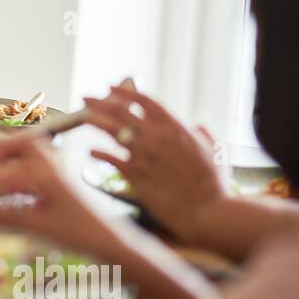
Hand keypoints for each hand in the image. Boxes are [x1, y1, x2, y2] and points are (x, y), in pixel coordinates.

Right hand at [0, 137, 117, 253]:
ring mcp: (62, 175)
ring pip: (37, 152)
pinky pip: (42, 166)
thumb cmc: (80, 233)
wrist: (110, 241)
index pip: (6, 175)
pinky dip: (27, 169)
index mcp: (45, 176)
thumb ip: (9, 218)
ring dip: (17, 154)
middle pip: (27, 144)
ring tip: (0, 167)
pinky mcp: (66, 185)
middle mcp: (54, 169)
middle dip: (5, 148)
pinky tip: (20, 187)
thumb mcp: (40, 227)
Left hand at [83, 84, 228, 241]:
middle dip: (101, 101)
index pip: (146, 101)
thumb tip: (197, 125)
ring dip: (95, 121)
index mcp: (176, 128)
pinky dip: (98, 153)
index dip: (126, 91)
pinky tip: (91, 151)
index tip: (111, 86)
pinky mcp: (135, 175)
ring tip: (83, 117)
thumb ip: (204, 134)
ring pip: (112, 131)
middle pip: (122, 111)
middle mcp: (157, 137)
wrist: (205, 212)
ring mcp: (145, 155)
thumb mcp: (215, 151)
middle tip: (86, 97)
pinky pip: (111, 159)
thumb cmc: (213, 184)